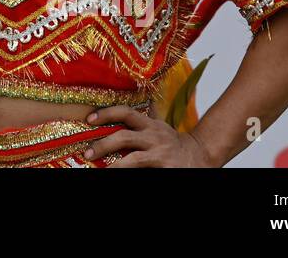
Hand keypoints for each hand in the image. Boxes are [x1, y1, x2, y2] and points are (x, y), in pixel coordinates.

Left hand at [82, 105, 216, 166]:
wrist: (200, 156)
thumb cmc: (170, 143)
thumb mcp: (157, 127)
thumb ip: (139, 122)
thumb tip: (111, 112)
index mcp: (149, 124)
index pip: (126, 112)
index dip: (106, 113)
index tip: (88, 119)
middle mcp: (154, 137)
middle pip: (124, 137)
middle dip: (102, 145)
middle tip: (87, 153)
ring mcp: (160, 154)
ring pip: (133, 159)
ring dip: (114, 166)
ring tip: (101, 171)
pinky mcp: (166, 169)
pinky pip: (144, 172)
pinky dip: (130, 174)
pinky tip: (117, 175)